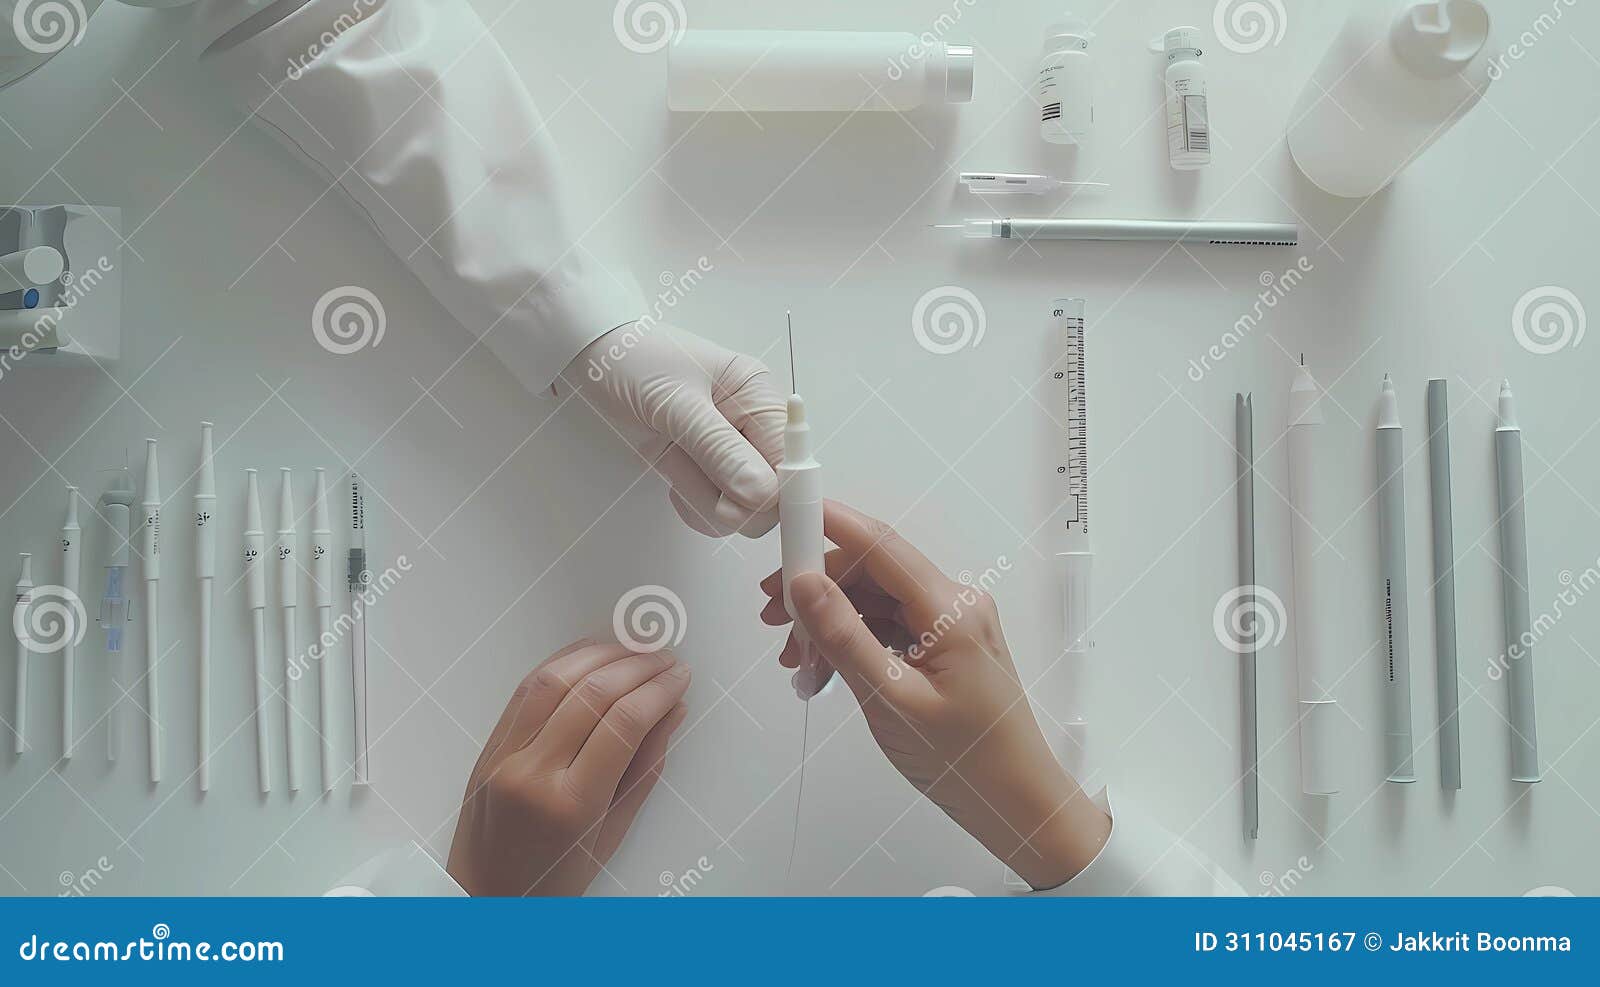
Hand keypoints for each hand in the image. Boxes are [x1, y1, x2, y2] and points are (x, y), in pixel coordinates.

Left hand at [446, 638, 691, 895]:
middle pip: (592, 694)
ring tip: (634, 649)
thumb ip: (643, 771)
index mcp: (570, 805)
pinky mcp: (489, 746)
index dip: (658, 691)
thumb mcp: (610, 836)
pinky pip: (527, 689)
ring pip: (555, 679)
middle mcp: (532, 773)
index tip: (681, 677)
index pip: (623, 724)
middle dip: (637, 667)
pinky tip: (591, 657)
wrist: (482, 900)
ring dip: (600, 654)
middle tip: (665, 659)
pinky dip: (563, 664)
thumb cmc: (552, 884)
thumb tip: (671, 712)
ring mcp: (504, 756)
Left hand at [560, 323, 785, 537]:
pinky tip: (672, 484)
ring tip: (676, 471)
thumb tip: (761, 493)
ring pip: (743, 510)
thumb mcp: (675, 402)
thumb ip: (718, 449)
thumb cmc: (632, 361)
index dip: (777, 493)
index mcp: (759, 397)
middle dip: (737, 504)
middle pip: (773, 494)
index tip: (743, 506)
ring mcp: (726, 452)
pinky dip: (694, 509)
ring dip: (707, 505)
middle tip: (700, 490)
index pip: (791, 461)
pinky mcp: (701, 469)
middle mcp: (751, 427)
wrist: (591, 357)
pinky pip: (714, 511)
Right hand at [759, 502, 1110, 889]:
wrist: (1019, 804)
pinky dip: (854, 642)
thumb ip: (845, 638)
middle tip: (770, 618)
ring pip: (876, 600)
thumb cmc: (965, 761)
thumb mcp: (892, 701)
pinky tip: (824, 672)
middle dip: (818, 587)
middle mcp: (954, 603)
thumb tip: (804, 582)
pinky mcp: (946, 646)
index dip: (828, 524)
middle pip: (873, 571)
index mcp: (950, 608)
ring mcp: (952, 624)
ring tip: (794, 661)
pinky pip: (890, 627)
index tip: (783, 516)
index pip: (880, 545)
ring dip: (831, 621)